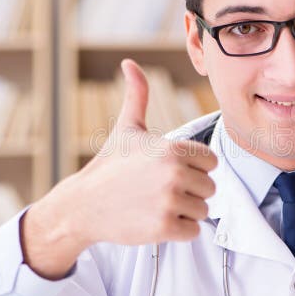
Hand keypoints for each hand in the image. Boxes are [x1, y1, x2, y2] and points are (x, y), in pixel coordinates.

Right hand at [22, 59, 217, 278]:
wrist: (83, 205)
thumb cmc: (109, 166)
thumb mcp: (126, 128)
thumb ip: (137, 95)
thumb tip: (129, 63)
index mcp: (172, 148)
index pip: (211, 162)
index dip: (193, 167)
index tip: (169, 170)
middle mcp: (174, 173)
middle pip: (209, 188)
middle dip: (189, 191)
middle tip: (159, 190)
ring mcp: (170, 202)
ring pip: (202, 210)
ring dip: (184, 211)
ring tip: (156, 204)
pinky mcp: (164, 228)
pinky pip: (192, 232)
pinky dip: (178, 230)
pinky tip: (155, 220)